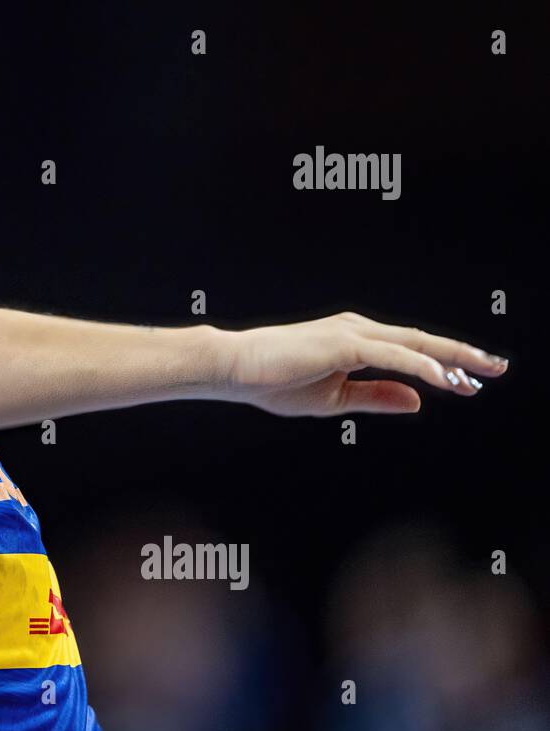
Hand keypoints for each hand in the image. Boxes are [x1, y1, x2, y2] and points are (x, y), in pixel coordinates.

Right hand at [218, 311, 508, 415]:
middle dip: (461, 356)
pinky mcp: (346, 344)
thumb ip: (377, 397)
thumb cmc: (272, 381)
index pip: (410, 352)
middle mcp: (358, 330)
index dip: (442, 366)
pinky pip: (395, 355)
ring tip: (480, 375)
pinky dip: (424, 366)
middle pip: (422, 341)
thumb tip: (418, 400)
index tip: (470, 382)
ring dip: (450, 360)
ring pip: (415, 344)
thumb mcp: (334, 399)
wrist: (234, 368)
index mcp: (354, 341)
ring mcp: (353, 333)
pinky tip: (445, 380)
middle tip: (496, 368)